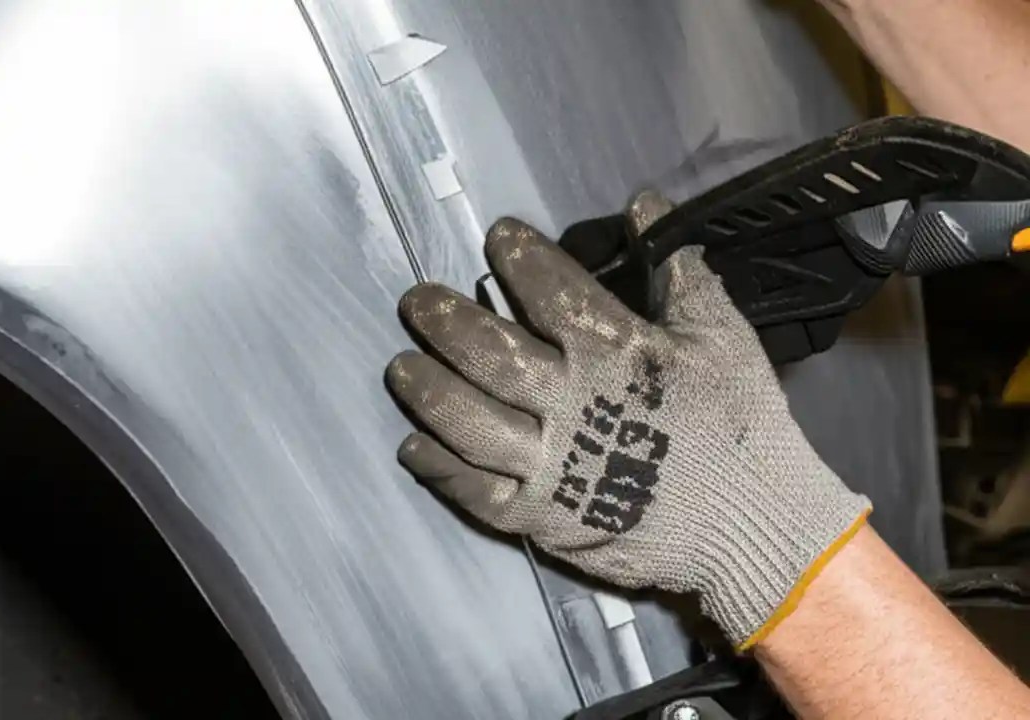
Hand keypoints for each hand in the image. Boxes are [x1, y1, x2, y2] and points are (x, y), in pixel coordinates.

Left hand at [386, 207, 868, 648]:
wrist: (754, 525)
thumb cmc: (739, 426)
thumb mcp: (724, 334)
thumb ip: (681, 268)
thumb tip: (645, 202)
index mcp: (616, 352)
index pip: (550, 290)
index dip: (518, 256)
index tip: (497, 236)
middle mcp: (572, 403)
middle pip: (488, 352)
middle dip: (444, 319)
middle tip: (417, 300)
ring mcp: (551, 465)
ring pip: (467, 420)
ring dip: (426, 389)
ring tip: (401, 366)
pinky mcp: (541, 517)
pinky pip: (475, 489)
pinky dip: (439, 467)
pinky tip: (414, 445)